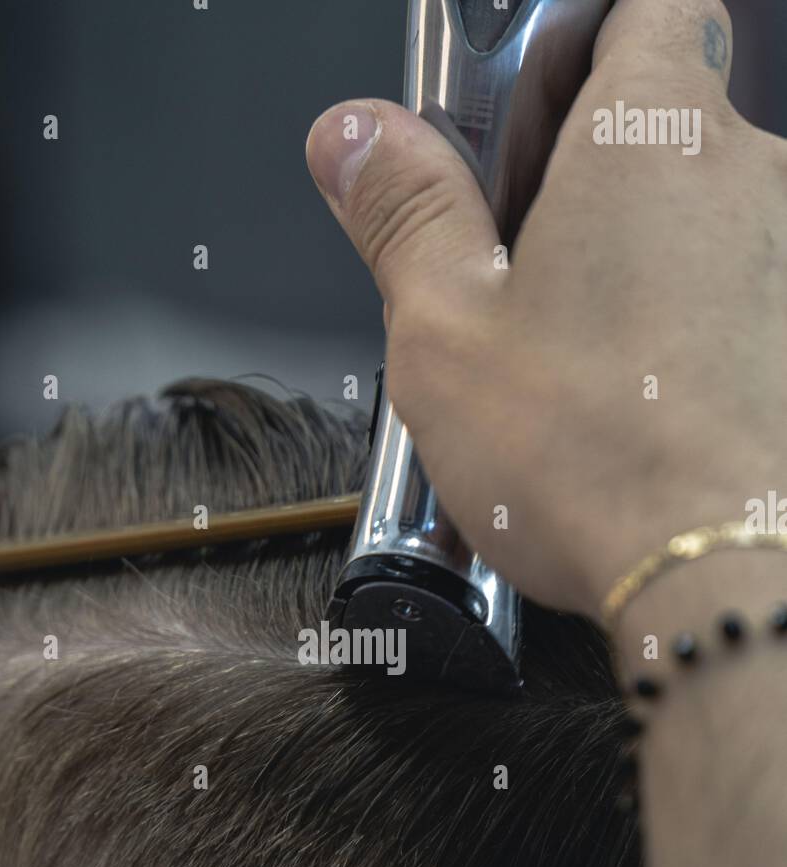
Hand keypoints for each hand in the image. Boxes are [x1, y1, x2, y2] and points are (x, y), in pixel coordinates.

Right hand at [306, 0, 784, 618]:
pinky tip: (644, 406)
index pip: (651, 2)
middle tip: (526, 270)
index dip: (590, 36)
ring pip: (710, 224)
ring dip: (648, 267)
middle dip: (598, 179)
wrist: (717, 572)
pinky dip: (695, 333)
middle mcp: (748, 176)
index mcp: (648, 134)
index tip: (541, 102)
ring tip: (582, 364)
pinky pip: (746, 302)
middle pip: (672, 124)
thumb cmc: (592, 456)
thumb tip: (356, 138)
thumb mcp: (445, 328)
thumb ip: (403, 212)